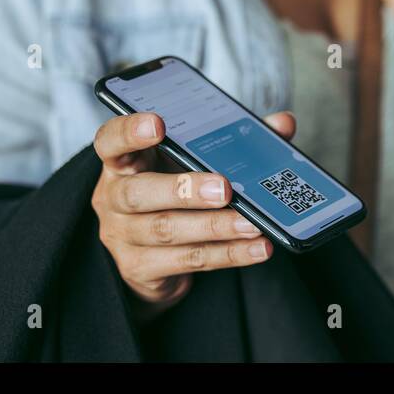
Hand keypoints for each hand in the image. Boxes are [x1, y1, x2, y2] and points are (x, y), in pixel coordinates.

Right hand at [91, 110, 295, 318]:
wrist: (151, 256)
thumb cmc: (173, 193)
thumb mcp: (193, 163)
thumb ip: (235, 141)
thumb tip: (282, 124)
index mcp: (124, 162)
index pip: (110, 141)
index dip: (129, 132)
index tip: (158, 124)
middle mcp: (114, 198)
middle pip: (138, 193)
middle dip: (183, 190)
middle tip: (224, 189)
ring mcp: (123, 237)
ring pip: (167, 231)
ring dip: (215, 227)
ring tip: (253, 223)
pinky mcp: (141, 269)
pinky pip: (188, 261)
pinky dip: (227, 254)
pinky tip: (256, 247)